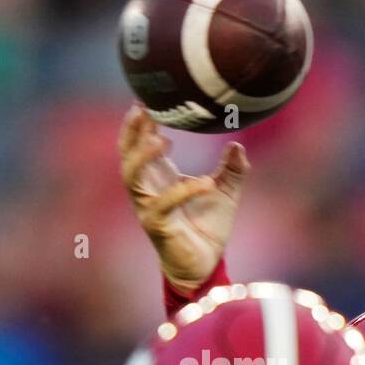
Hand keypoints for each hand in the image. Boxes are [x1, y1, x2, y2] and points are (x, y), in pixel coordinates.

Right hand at [117, 103, 248, 291]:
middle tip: (143, 109)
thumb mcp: (226, 193)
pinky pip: (164, 205)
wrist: (206, 265)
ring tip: (165, 141)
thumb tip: (237, 144)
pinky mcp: (157, 227)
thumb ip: (233, 169)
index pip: (139, 145)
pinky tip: (206, 181)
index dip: (139, 123)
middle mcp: (148, 190)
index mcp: (159, 178)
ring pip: (132, 178)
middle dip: (131, 132)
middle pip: (126, 155)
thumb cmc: (208, 228)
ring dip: (144, 157)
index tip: (146, 98)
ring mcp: (149, 208)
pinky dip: (184, 191)